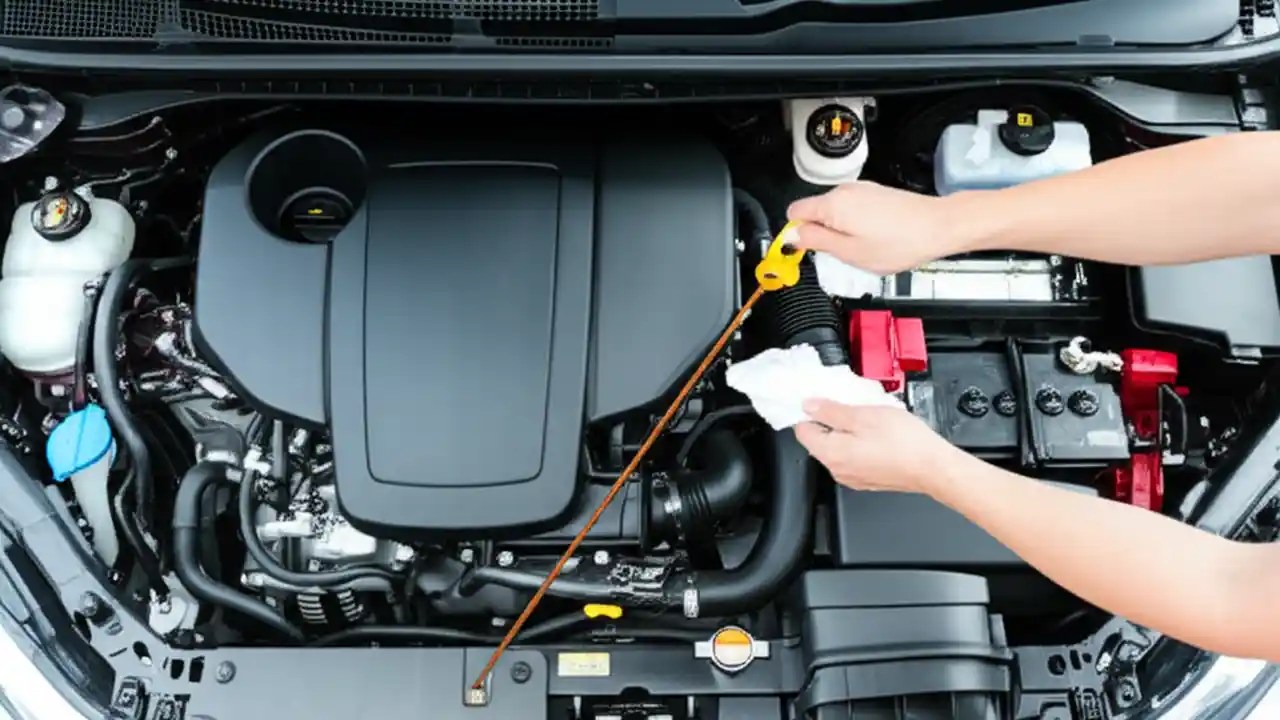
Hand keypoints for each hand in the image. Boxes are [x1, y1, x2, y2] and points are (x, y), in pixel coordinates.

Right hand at [786, 181, 967, 274]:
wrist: (939, 226)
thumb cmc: (901, 242)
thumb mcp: (850, 252)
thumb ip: (815, 241)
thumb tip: (791, 235)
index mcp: (833, 205)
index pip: (793, 212)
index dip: (795, 234)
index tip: (805, 250)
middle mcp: (844, 192)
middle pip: (813, 212)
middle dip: (820, 233)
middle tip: (842, 253)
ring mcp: (861, 190)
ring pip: (833, 212)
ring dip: (839, 231)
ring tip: (863, 246)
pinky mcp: (874, 194)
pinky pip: (851, 209)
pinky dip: (855, 225)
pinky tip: (874, 238)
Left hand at [794, 399, 967, 493]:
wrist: (934, 468)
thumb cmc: (904, 443)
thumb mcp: (863, 415)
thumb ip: (831, 410)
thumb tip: (809, 406)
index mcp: (831, 454)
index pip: (802, 431)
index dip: (810, 412)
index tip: (821, 400)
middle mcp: (838, 470)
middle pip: (820, 440)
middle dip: (830, 421)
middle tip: (851, 406)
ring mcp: (853, 477)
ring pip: (838, 448)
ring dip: (847, 431)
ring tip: (868, 418)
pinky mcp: (868, 479)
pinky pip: (854, 457)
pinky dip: (859, 444)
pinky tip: (877, 434)